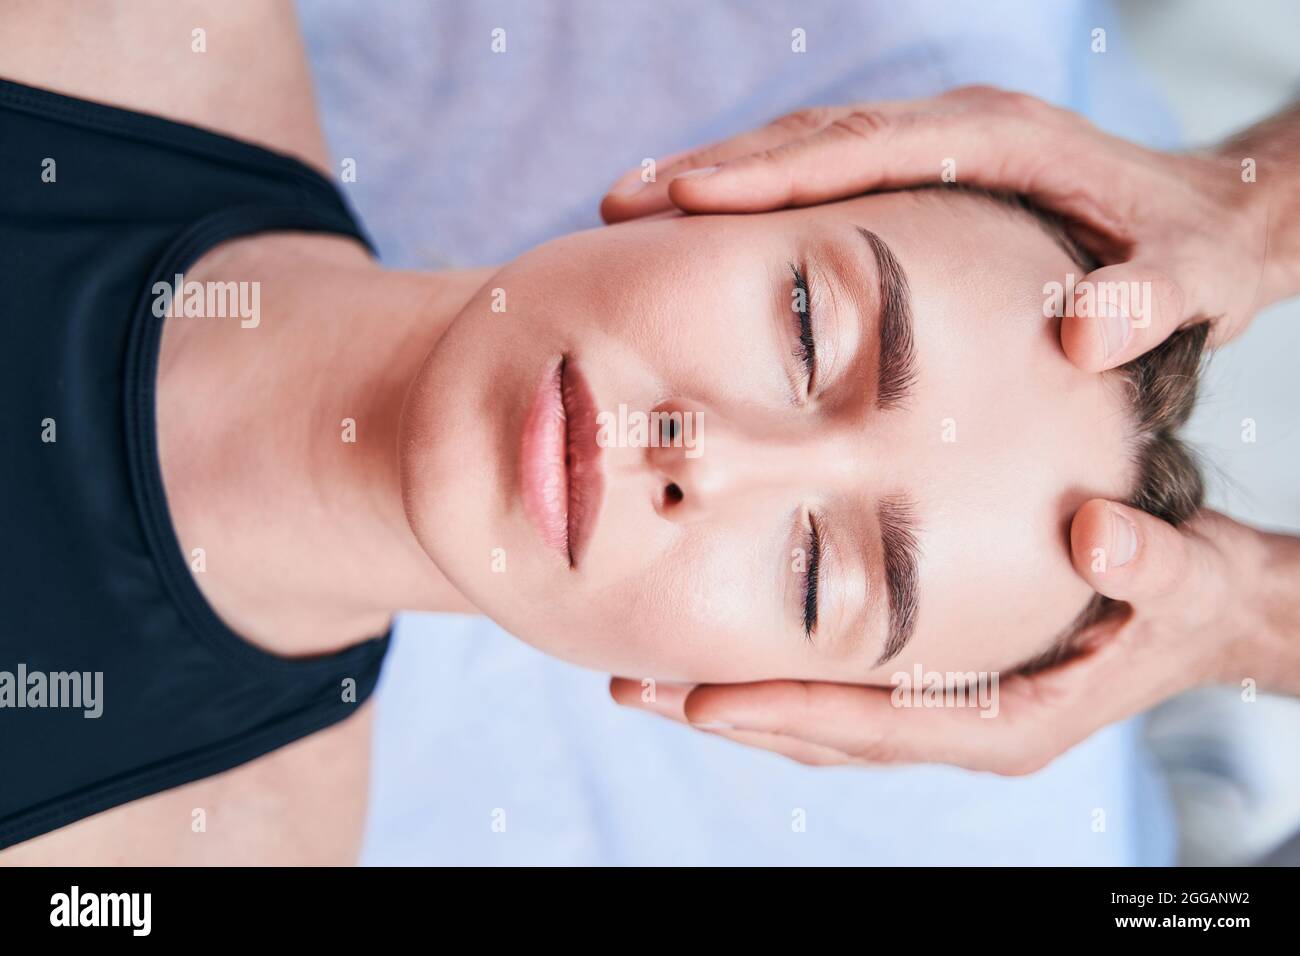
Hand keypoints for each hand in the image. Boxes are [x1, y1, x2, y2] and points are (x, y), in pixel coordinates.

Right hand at [601, 86, 1279, 371]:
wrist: (1216, 216)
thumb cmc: (1197, 253)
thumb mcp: (1197, 278)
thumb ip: (1154, 299)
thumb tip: (1088, 335)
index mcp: (998, 144)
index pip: (865, 145)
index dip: (772, 170)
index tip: (687, 197)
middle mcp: (953, 131)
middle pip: (811, 135)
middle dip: (713, 169)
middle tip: (621, 203)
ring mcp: (932, 147)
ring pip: (804, 148)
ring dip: (717, 178)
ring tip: (631, 211)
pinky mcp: (921, 171)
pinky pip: (820, 172)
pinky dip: (755, 196)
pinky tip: (700, 229)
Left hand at [610, 502, 1288, 773]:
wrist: (1202, 614)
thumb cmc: (1189, 598)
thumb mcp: (1186, 577)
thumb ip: (1151, 565)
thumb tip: (1101, 538)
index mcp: (1003, 722)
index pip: (876, 725)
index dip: (788, 713)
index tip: (702, 702)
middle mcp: (959, 728)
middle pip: (823, 732)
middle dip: (728, 712)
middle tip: (629, 685)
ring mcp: (941, 713)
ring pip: (819, 718)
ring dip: (735, 697)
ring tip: (644, 672)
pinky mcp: (933, 687)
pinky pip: (838, 694)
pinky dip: (777, 676)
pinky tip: (723, 649)